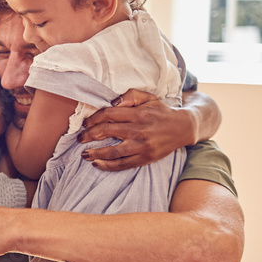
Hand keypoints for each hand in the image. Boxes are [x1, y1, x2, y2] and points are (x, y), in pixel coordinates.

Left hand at [78, 89, 194, 170]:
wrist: (182, 128)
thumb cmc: (161, 112)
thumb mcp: (148, 97)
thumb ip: (131, 95)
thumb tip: (113, 101)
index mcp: (138, 114)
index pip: (109, 115)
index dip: (94, 119)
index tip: (85, 124)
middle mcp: (139, 130)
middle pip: (107, 132)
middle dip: (89, 136)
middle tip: (79, 138)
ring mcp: (141, 146)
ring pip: (113, 151)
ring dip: (95, 153)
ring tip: (84, 154)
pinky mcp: (145, 158)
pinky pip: (123, 164)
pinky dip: (108, 165)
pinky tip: (97, 164)